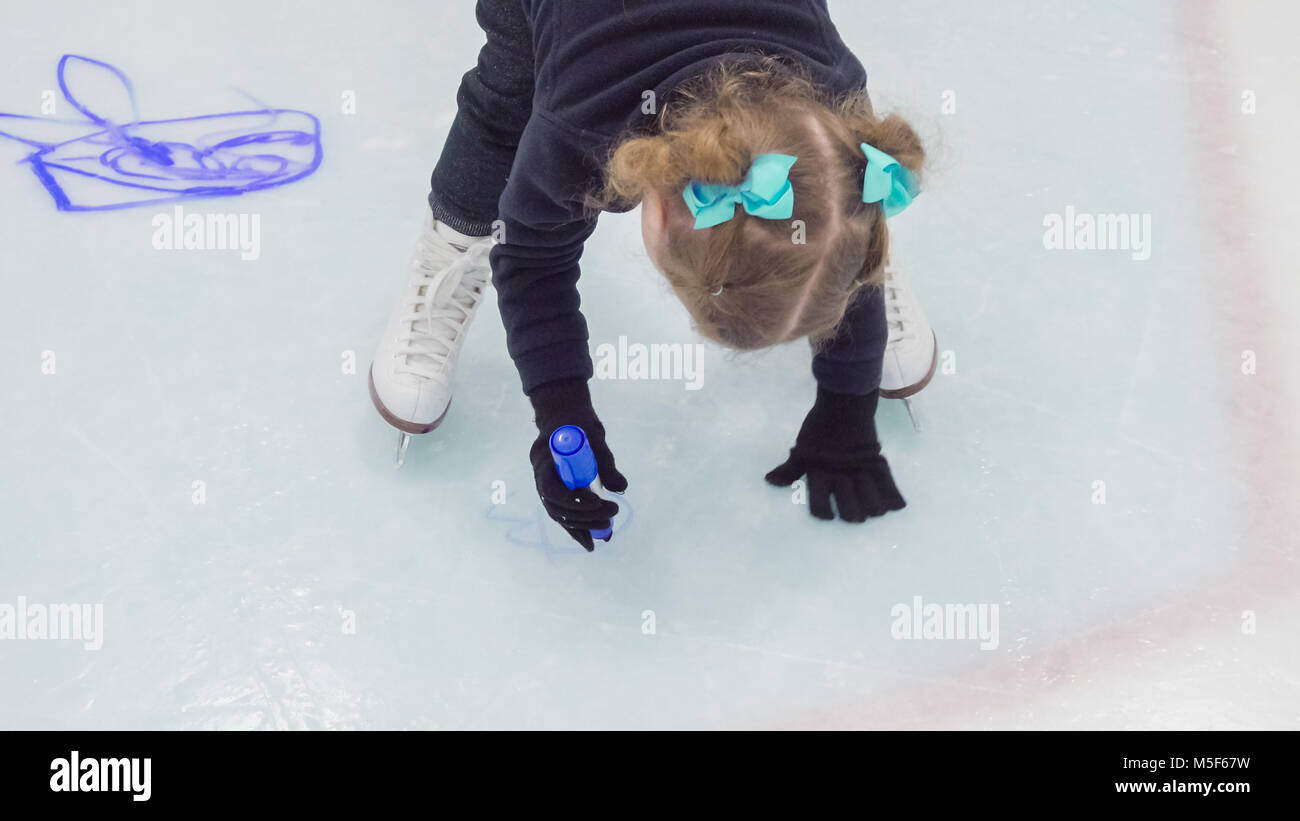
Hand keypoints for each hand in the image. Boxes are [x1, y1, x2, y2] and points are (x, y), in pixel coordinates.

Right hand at [528, 379, 627, 550]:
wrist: (563, 414)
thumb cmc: (578, 421)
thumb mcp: (595, 437)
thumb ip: (606, 463)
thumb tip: (621, 488)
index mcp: (544, 460)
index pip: (552, 489)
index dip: (573, 500)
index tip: (597, 501)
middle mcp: (540, 476)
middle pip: (556, 506)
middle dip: (584, 516)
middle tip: (612, 513)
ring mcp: (545, 485)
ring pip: (559, 513)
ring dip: (583, 524)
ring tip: (608, 526)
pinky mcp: (554, 491)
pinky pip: (562, 513)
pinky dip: (576, 529)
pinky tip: (590, 542)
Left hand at [765, 387, 904, 521]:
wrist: (845, 405)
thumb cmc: (819, 428)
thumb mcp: (802, 449)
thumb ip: (790, 470)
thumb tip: (770, 481)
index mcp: (820, 475)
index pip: (820, 508)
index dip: (824, 514)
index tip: (827, 513)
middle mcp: (841, 477)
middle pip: (851, 514)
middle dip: (853, 517)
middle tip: (854, 511)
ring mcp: (862, 472)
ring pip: (873, 507)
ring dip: (873, 510)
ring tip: (872, 507)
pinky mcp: (879, 465)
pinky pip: (891, 489)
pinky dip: (894, 500)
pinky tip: (892, 504)